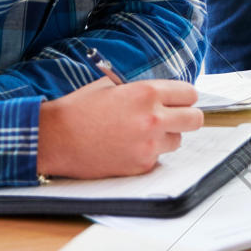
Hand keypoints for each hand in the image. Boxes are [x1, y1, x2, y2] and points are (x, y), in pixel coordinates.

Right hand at [38, 78, 203, 177]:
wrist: (55, 138)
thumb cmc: (80, 109)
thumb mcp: (113, 86)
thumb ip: (143, 89)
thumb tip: (166, 93)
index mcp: (147, 93)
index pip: (190, 95)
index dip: (183, 98)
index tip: (178, 102)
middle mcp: (153, 118)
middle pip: (195, 119)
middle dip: (185, 118)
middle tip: (172, 119)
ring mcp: (149, 144)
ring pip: (177, 140)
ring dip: (165, 137)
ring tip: (139, 134)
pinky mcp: (141, 165)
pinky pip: (157, 158)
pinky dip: (147, 154)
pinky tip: (126, 148)